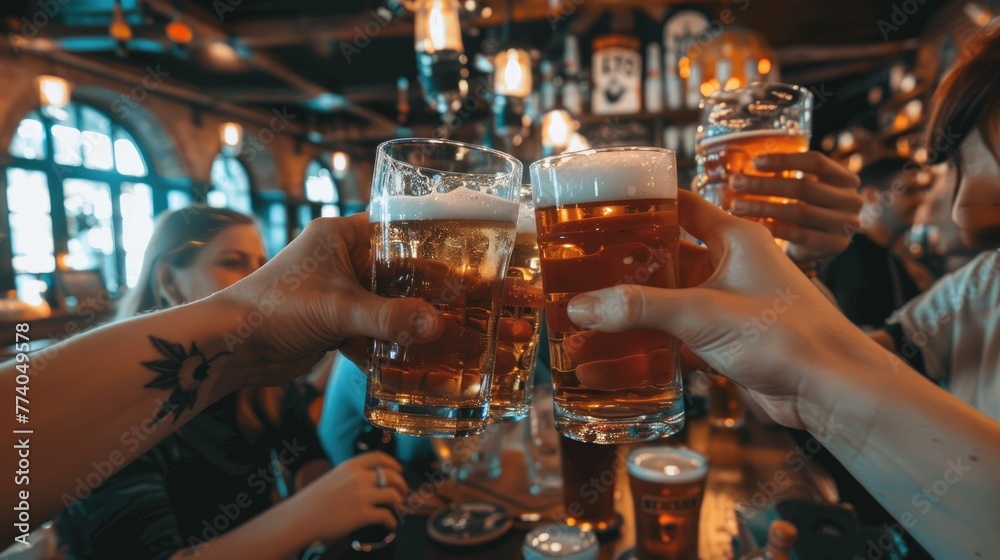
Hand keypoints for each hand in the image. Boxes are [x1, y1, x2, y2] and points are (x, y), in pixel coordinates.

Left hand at [212, 213, 443, 385]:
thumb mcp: (339, 309)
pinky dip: (385, 344)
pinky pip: (369, 329)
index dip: (426, 244)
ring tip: (443, 332)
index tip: (459, 261)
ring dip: (405, 320)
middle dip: (422, 291)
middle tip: (459, 303)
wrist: (232, 348)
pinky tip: (411, 359)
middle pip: (394, 272)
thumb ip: (389, 318)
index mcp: (339, 236)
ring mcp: (336, 293)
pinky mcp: (331, 323)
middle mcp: (339, 260)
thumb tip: (437, 326)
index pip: (394, 231)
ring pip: (383, 304)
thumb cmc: (275, 308)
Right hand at [291, 451, 407, 543]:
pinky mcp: (361, 515)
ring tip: (396, 508)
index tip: (399, 470)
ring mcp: (361, 496)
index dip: (393, 464)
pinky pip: (387, 516)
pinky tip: (390, 524)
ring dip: (398, 502)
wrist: (299, 517)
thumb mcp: (333, 476)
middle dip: (401, 485)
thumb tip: (372, 480)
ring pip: (393, 495)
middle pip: (392, 476)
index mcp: (350, 466)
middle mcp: (358, 477)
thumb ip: (352, 475)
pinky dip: (392, 521)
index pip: (379, 457)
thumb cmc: (313, 500)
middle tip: (402, 493)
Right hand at [565, 191, 865, 428]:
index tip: (602, 210)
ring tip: (587, 320)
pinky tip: (618, 359)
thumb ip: (639, 308)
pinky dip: (652, 346)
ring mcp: (730, 304)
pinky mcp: (729, 341)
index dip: (643, 205)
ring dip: (634, 313)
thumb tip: (580, 306)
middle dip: (625, 269)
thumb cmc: (786, 335)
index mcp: (734, 238)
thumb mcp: (703, 314)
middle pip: (667, 258)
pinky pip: (680, 336)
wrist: (830, 390)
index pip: (682, 206)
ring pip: (670, 301)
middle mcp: (732, 266)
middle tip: (580, 271)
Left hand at [729, 151, 861, 261]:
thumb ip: (789, 175)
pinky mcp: (835, 245)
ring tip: (736, 206)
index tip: (755, 162)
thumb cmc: (809, 208)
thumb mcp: (808, 188)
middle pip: (804, 187)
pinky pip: (799, 235)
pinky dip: (775, 229)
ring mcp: (845, 224)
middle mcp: (851, 199)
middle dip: (765, 185)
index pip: (816, 161)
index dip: (784, 160)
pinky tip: (755, 225)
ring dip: (763, 207)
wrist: (822, 245)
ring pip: (800, 212)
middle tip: (735, 183)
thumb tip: (743, 168)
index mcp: (846, 178)